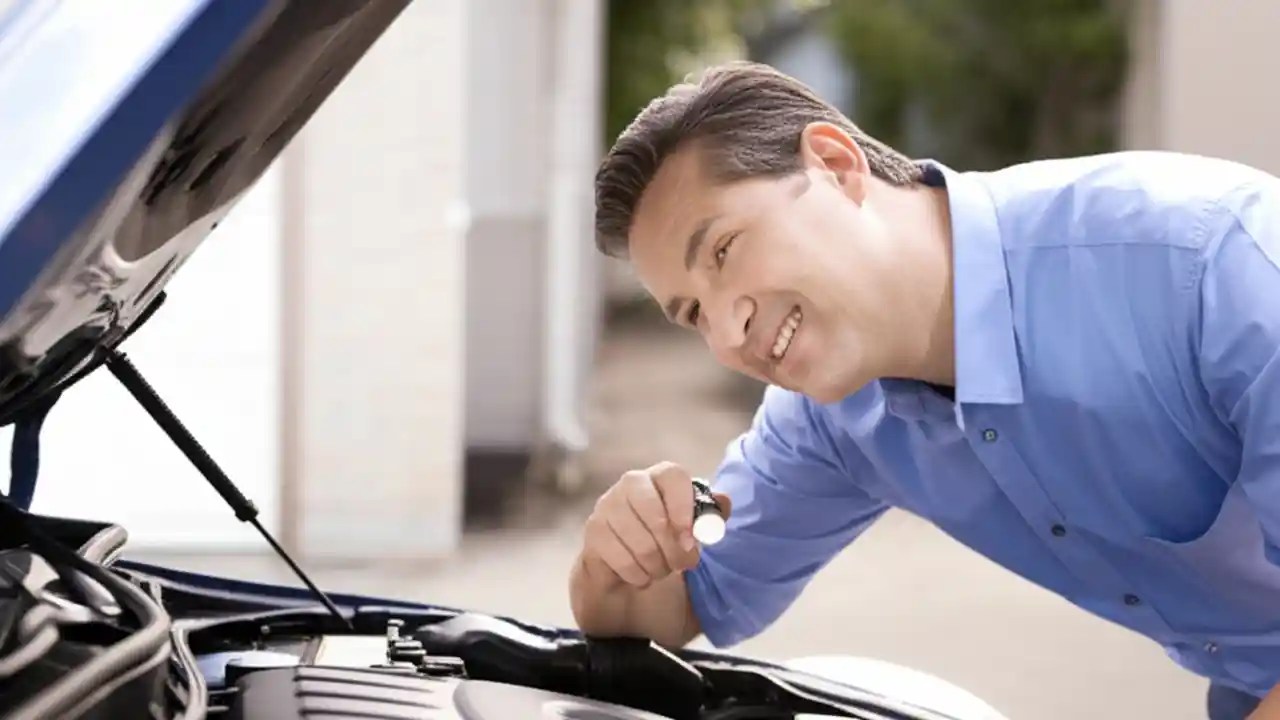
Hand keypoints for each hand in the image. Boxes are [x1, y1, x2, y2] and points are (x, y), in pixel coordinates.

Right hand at [580, 462, 731, 589]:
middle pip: (654, 511)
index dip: (684, 507)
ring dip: (658, 566)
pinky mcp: (593, 531)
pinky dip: (638, 576)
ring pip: (640, 542)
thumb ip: (710, 516)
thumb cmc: (664, 547)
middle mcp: (631, 485)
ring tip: (661, 569)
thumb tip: (724, 501)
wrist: (625, 576)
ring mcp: (607, 506)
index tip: (691, 539)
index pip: (672, 476)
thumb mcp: (694, 533)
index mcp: (659, 478)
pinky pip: (622, 559)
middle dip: (673, 548)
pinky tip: (641, 575)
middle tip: (683, 564)